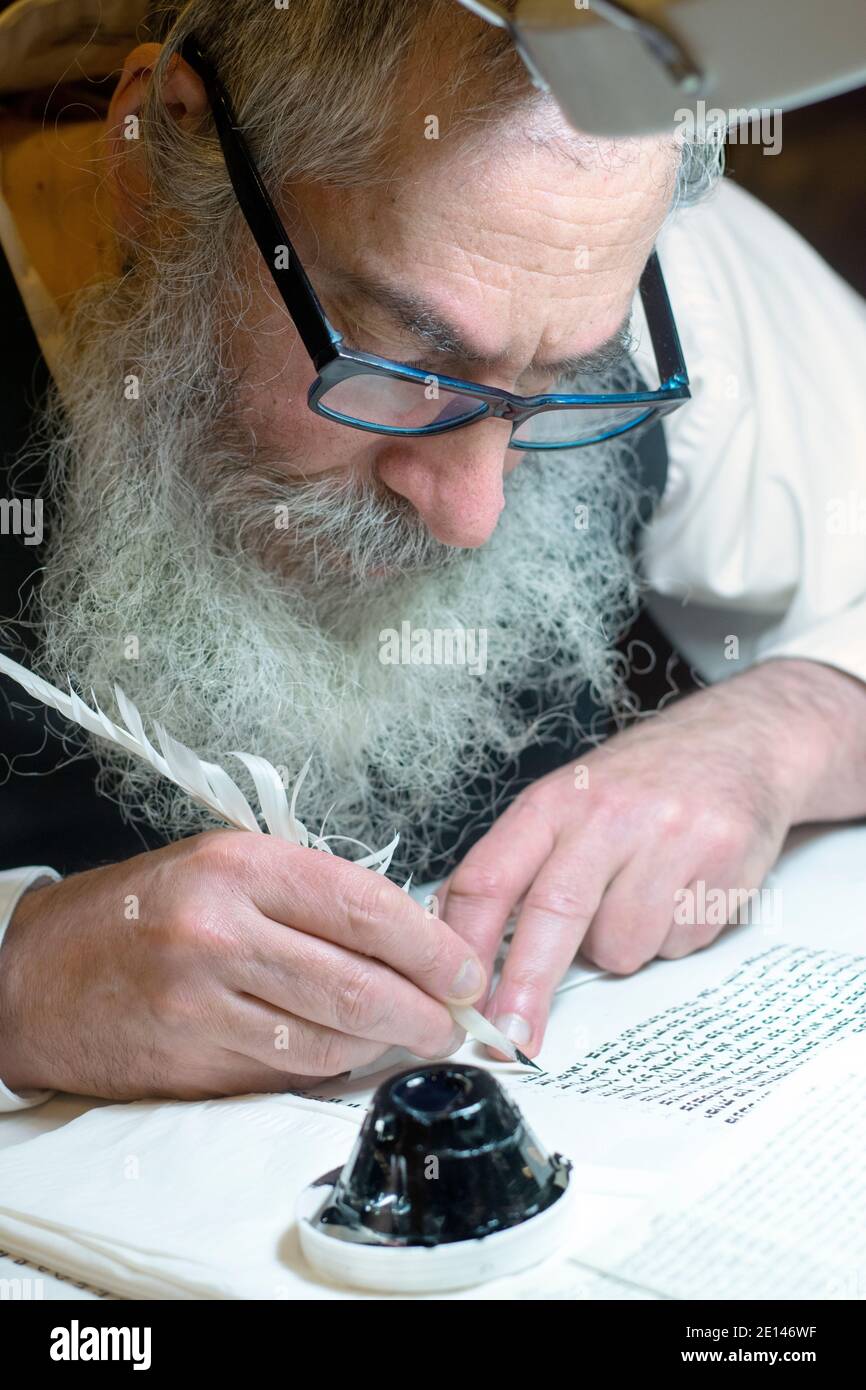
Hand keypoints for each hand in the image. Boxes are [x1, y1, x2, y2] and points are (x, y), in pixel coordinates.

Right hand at [0, 830, 485, 1099]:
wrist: (39, 975)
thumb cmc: (142, 911)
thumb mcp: (222, 867)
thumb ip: (308, 896)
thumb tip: (407, 940)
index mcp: (238, 867)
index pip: (364, 905)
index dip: (430, 945)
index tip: (466, 968)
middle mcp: (220, 931)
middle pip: (357, 983)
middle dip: (424, 1011)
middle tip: (454, 1022)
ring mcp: (203, 1003)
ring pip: (330, 1038)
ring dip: (382, 1045)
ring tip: (407, 1036)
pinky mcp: (193, 1060)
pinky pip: (287, 1071)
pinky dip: (327, 1066)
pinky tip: (342, 1051)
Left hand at [441, 659, 861, 1058]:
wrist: (737, 742)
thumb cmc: (638, 787)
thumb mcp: (565, 806)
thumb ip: (517, 867)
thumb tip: (460, 943)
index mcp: (553, 802)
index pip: (490, 877)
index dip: (464, 945)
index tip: (456, 998)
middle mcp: (608, 814)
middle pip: (554, 914)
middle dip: (527, 985)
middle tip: (511, 1037)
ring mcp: (670, 837)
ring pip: (622, 945)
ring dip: (621, 947)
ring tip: (639, 898)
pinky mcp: (723, 863)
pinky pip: (678, 944)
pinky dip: (672, 936)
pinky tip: (681, 891)